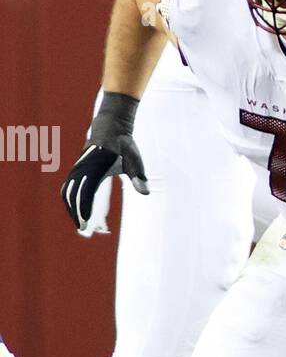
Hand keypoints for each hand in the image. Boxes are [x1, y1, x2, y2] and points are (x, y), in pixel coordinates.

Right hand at [62, 91, 147, 229]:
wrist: (110, 126)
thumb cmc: (124, 144)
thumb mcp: (135, 159)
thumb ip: (139, 176)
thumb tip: (146, 192)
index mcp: (96, 167)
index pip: (85, 191)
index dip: (84, 208)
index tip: (86, 222)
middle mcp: (83, 167)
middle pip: (73, 194)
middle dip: (76, 213)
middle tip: (84, 230)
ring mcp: (78, 167)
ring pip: (68, 190)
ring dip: (71, 208)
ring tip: (80, 224)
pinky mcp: (77, 168)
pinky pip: (69, 186)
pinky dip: (70, 199)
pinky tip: (77, 211)